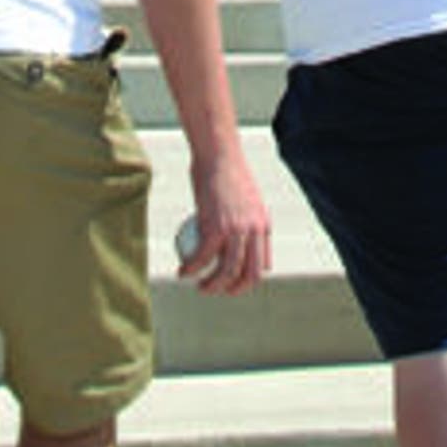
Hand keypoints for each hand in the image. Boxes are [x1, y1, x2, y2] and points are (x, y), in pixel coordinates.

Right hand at [178, 149, 272, 295]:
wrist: (218, 156)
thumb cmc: (228, 174)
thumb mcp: (248, 200)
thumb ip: (247, 219)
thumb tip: (239, 239)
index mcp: (263, 226)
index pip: (261, 265)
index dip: (247, 281)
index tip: (232, 283)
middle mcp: (253, 230)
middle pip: (248, 274)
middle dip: (232, 290)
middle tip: (216, 290)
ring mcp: (235, 229)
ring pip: (226, 271)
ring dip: (212, 286)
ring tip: (200, 287)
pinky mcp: (215, 225)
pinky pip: (202, 256)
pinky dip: (191, 268)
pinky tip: (183, 272)